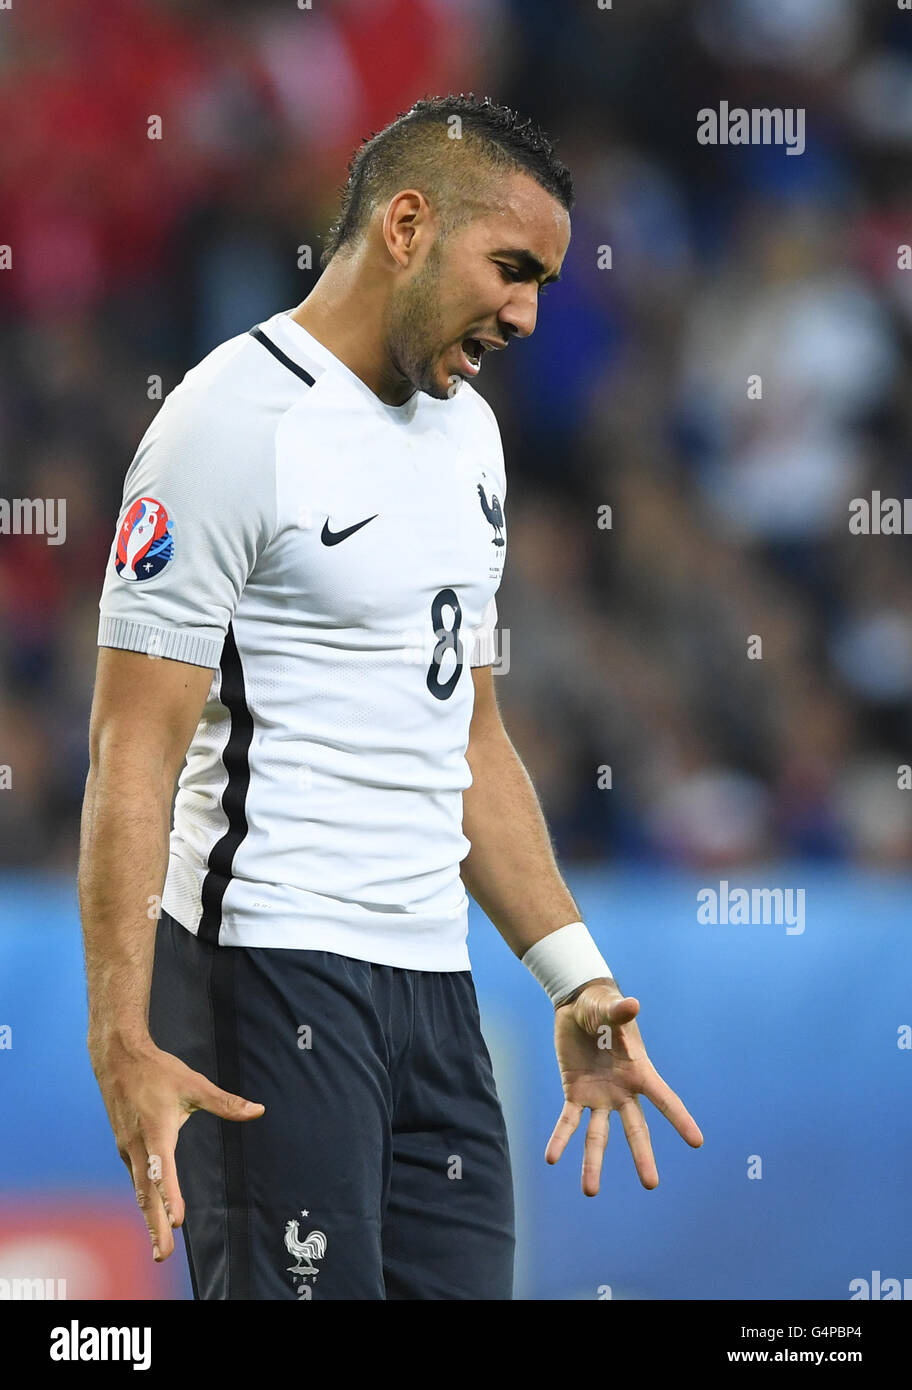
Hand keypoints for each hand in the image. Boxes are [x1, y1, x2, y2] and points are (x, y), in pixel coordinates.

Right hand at [90, 1035, 264, 1260]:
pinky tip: (151, 1213)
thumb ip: (225, 1103)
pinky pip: (136, 1180)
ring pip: (139, 1189)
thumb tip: (258, 1110)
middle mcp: (137, 1145)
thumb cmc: (158, 1071)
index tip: (177, 1220)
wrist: (117, 1058)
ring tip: (159, 1245)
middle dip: (156, 1225)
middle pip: (147, 1192)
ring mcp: (128, 1148)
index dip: (170, 1195)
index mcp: (155, 1131)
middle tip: (164, 1255)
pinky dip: (144, 1201)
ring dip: (149, 1218)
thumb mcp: (194, 1084)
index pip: (163, 1170)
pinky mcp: (126, 1147)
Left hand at [545, 979, 701, 1193]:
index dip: (680, 1119)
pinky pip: (568, 1121)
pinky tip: (551, 1158)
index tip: (697, 1141)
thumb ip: (618, 1012)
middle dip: (642, 1155)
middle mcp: (623, 1091)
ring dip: (593, 1162)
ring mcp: (600, 1096)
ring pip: (599, 1136)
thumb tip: (631, 1004)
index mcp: (639, 1071)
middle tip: (650, 1184)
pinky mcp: (576, 1093)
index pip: (664, 1098)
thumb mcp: (608, 1007)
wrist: (578, 1005)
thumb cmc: (601, 1005)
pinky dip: (560, 1139)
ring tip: (590, 1192)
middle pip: (635, 1128)